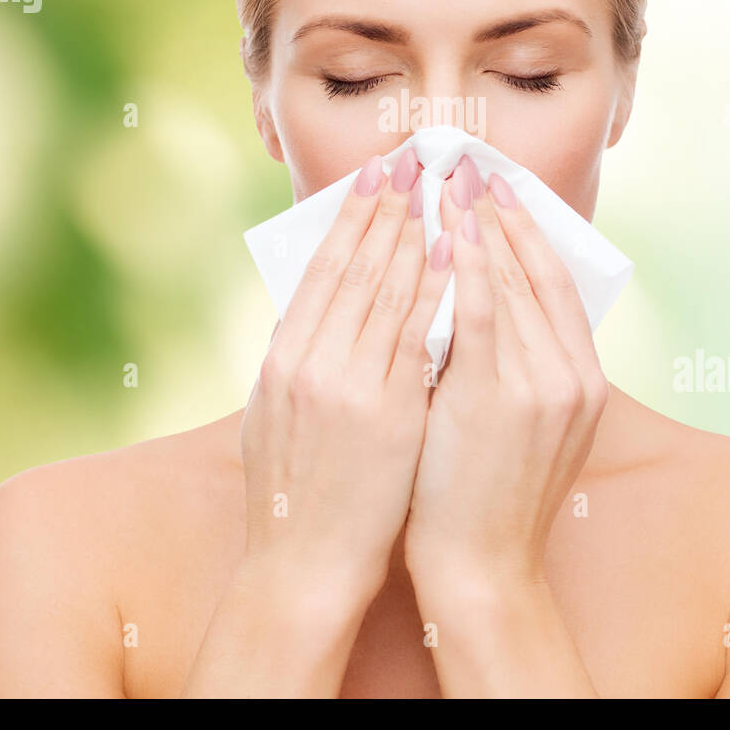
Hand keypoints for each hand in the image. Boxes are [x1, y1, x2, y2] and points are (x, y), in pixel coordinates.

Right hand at [240, 147, 451, 607]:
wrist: (301, 566)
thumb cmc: (291, 492)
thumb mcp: (274, 413)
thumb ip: (299, 356)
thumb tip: (319, 305)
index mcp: (280, 358)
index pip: (321, 270)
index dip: (349, 218)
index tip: (373, 177)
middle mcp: (309, 363)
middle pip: (355, 268)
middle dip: (387, 210)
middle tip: (410, 163)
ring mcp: (348, 387)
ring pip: (388, 292)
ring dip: (415, 235)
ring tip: (436, 191)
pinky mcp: (387, 414)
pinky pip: (418, 337)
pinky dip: (437, 290)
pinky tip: (455, 254)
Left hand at [404, 157, 609, 595]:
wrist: (482, 569)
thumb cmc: (486, 498)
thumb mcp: (522, 426)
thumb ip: (516, 367)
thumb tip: (483, 307)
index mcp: (582, 380)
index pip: (556, 284)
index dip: (528, 231)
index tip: (501, 189)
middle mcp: (572, 375)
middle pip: (538, 271)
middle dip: (503, 212)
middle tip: (473, 163)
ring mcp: (542, 385)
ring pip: (511, 282)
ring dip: (479, 223)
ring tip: (450, 179)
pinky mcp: (500, 396)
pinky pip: (482, 311)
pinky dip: (467, 263)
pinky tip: (447, 226)